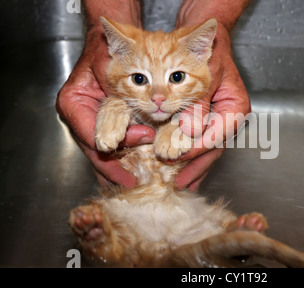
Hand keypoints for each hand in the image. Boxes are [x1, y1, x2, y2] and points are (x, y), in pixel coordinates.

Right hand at [56, 29, 153, 187]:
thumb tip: (144, 136)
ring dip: (120, 169)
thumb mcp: (113, 72)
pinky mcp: (105, 125)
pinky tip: (136, 171)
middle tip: (134, 186)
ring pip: (103, 153)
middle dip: (115, 171)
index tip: (135, 164)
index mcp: (74, 105)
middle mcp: (80, 118)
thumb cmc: (109, 52)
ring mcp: (91, 123)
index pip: (92, 138)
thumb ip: (123, 104)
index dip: (115, 152)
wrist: (114, 44)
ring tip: (136, 185)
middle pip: (95, 152)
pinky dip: (125, 158)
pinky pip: (114, 146)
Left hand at [175, 23, 250, 190]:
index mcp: (235, 108)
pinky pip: (201, 141)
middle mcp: (229, 118)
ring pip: (208, 148)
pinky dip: (191, 154)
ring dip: (194, 166)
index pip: (215, 136)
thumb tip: (190, 132)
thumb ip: (198, 105)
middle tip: (181, 185)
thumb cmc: (208, 53)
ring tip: (182, 184)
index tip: (176, 159)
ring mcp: (220, 121)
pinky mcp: (210, 121)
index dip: (196, 150)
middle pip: (213, 148)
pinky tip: (184, 169)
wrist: (204, 39)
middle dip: (196, 167)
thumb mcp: (204, 76)